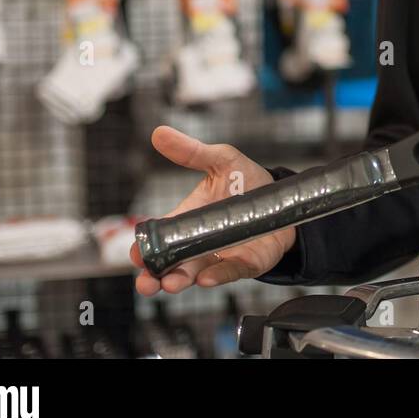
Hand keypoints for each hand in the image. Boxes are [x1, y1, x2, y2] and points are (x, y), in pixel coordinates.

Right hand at [130, 125, 296, 294]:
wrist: (282, 196)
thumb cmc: (246, 181)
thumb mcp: (221, 161)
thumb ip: (191, 152)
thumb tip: (159, 133)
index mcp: (187, 220)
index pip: (160, 238)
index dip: (144, 249)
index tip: (136, 254)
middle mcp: (200, 242)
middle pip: (171, 265)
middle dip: (155, 277)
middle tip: (146, 282)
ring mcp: (221, 255)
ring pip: (195, 274)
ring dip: (181, 280)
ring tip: (172, 283)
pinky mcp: (246, 263)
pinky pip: (229, 273)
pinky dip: (218, 276)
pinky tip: (206, 279)